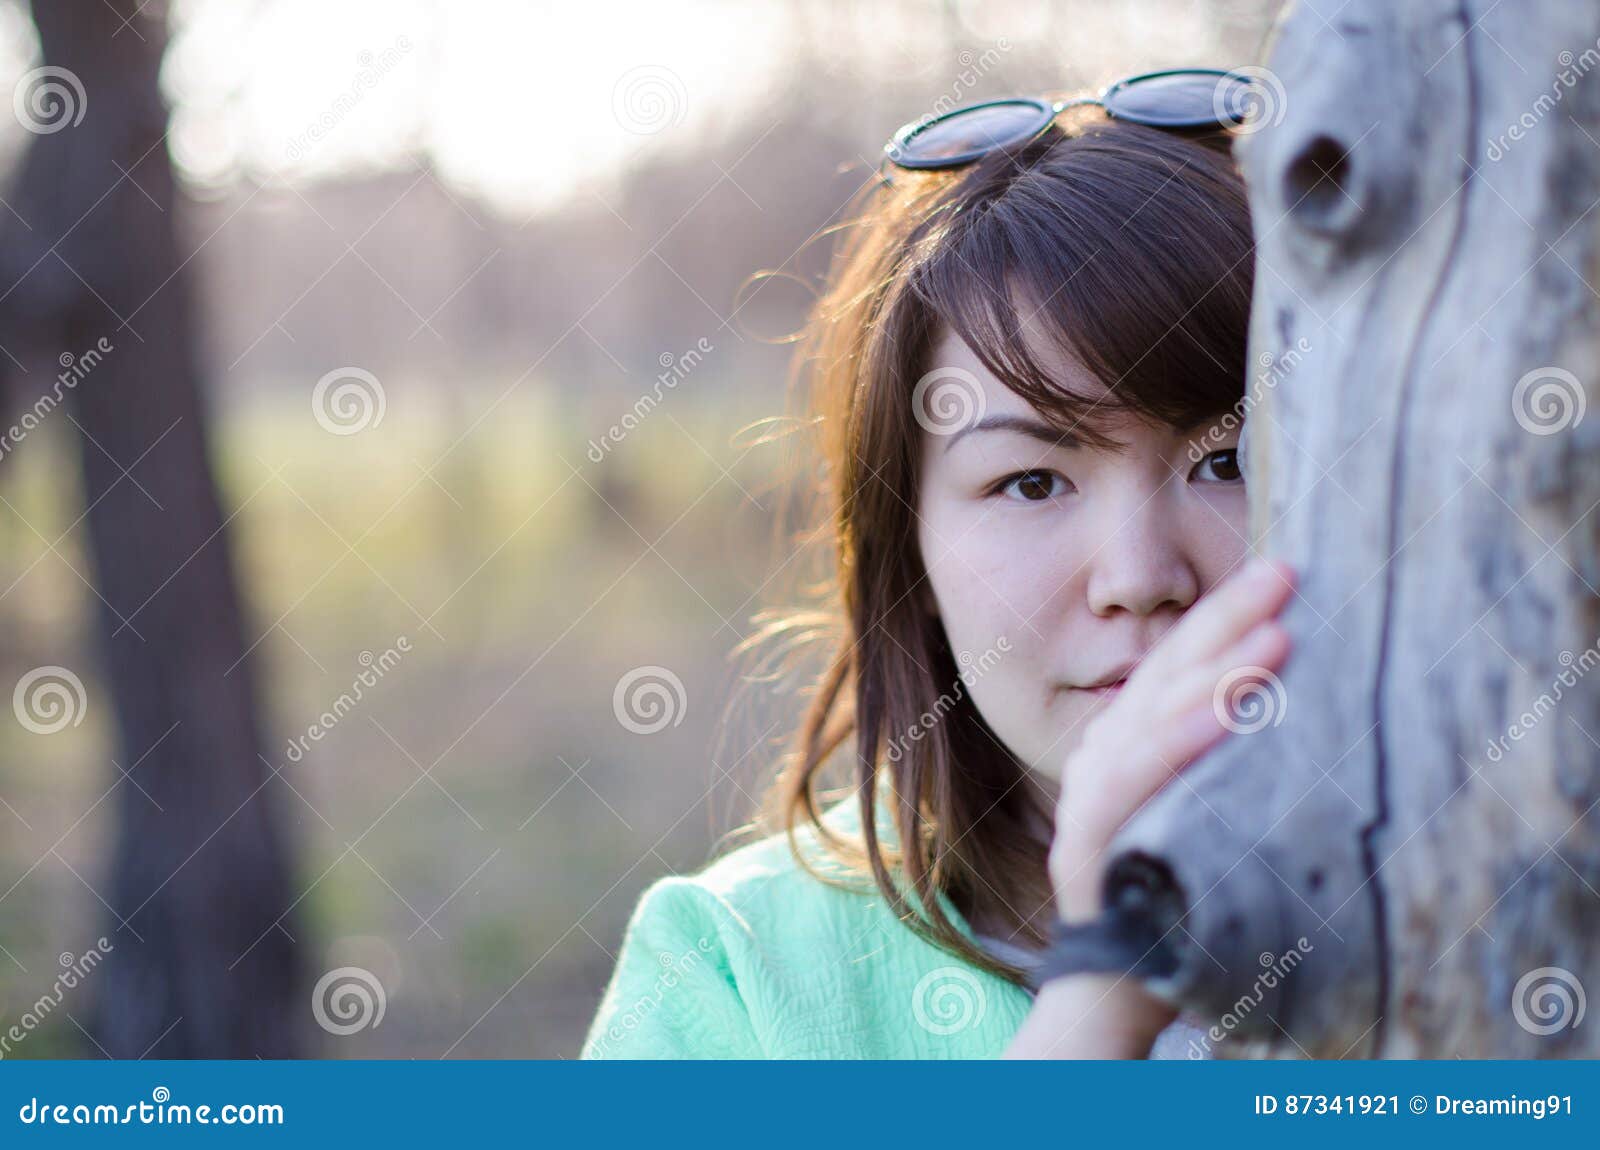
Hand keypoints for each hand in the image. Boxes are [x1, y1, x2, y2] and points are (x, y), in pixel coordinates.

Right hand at [1049, 555, 1295, 923]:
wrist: (1119, 990)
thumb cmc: (1180, 899)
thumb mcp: (1209, 811)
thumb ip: (1229, 760)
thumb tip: (1299, 703)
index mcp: (1128, 744)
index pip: (1176, 665)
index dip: (1225, 616)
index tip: (1282, 573)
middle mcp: (1103, 757)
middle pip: (1164, 672)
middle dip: (1226, 619)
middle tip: (1286, 574)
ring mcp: (1089, 795)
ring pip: (1151, 715)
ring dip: (1215, 673)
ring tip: (1274, 638)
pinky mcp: (1085, 839)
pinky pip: (1133, 777)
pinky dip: (1181, 738)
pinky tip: (1229, 710)